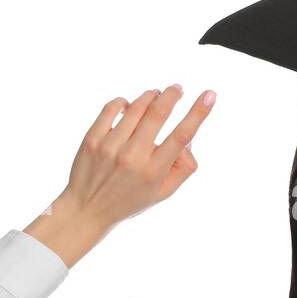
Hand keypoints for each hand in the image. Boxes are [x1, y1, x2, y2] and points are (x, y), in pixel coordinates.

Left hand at [25, 85, 215, 266]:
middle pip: (158, 113)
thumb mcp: (163, 193)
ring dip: (150, 96)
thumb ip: (183, 167)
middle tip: (177, 88)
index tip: (210, 94)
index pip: (182, 136)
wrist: (86, 209)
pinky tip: (129, 105)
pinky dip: (124, 102)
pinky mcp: (92, 139)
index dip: (199, 112)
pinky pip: (112, 108)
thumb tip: (188, 138)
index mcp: (153, 171)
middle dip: (171, 94)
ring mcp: (110, 146)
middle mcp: (132, 157)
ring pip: (136, 107)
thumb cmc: (129, 200)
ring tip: (155, 95)